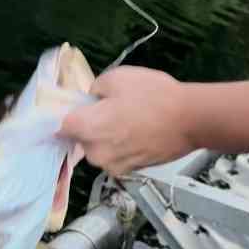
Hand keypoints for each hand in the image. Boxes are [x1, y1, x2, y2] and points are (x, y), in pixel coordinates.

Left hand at [58, 66, 195, 176]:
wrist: (190, 120)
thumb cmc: (154, 95)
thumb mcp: (117, 76)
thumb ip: (94, 89)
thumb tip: (92, 100)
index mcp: (86, 128)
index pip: (58, 126)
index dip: (63, 115)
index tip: (71, 108)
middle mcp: (94, 152)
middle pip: (80, 137)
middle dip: (90, 124)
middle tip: (111, 108)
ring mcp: (112, 165)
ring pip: (99, 148)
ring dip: (106, 137)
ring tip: (130, 120)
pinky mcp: (128, 172)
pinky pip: (115, 156)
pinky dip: (122, 147)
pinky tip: (139, 132)